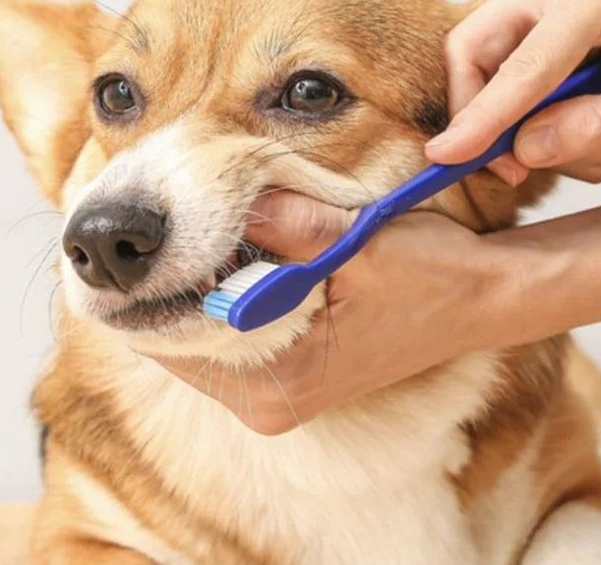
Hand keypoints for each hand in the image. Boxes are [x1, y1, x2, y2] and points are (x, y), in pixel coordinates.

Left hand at [154, 191, 520, 434]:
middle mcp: (268, 403)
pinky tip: (211, 256)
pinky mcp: (283, 381)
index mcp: (279, 383)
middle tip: (140, 224)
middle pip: (173, 342)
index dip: (140, 287)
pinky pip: (221, 340)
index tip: (119, 241)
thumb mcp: (358, 241)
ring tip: (173, 232)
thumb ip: (285, 223)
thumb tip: (214, 197)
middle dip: (158, 285)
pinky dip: (211, 298)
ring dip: (183, 289)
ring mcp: (274, 397)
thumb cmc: (431, 274)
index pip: (171, 340)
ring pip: (193, 339)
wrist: (481, 301)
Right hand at [430, 0, 600, 184]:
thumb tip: (523, 149)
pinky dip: (530, 118)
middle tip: (516, 170)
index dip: (482, 117)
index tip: (445, 156)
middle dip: (486, 118)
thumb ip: (596, 128)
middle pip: (473, 53)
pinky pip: (499, 79)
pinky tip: (587, 125)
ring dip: (524, 125)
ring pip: (482, 72)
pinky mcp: (529, 24)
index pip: (523, 64)